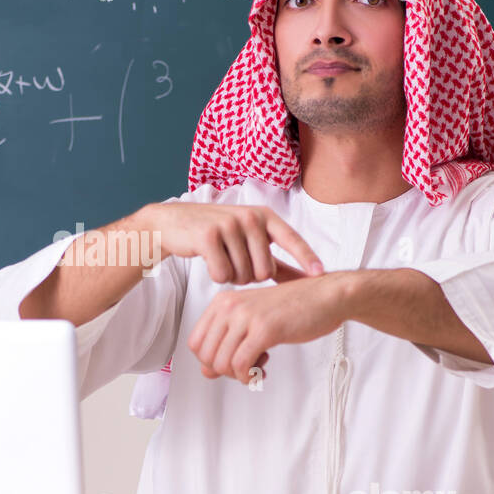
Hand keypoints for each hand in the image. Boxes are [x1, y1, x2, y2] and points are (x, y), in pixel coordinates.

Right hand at [144, 202, 324, 284]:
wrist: (173, 223)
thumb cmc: (215, 234)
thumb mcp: (247, 237)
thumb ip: (273, 255)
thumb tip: (303, 276)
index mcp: (264, 216)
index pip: (291, 239)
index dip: (306, 258)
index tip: (320, 274)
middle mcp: (250, 217)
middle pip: (265, 271)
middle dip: (251, 277)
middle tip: (235, 263)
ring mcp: (229, 225)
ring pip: (243, 276)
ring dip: (232, 277)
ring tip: (221, 258)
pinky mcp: (208, 236)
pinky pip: (222, 275)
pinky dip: (216, 276)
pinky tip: (208, 261)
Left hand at [187, 274, 349, 383]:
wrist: (327, 296)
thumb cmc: (294, 308)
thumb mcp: (253, 324)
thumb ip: (227, 345)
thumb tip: (206, 372)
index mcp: (223, 301)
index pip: (195, 342)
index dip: (211, 360)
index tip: (233, 361)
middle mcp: (230, 305)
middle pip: (205, 355)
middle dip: (224, 371)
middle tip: (246, 368)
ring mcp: (247, 316)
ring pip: (222, 363)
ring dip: (239, 375)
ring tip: (258, 368)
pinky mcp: (265, 329)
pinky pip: (242, 365)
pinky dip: (249, 377)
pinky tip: (262, 373)